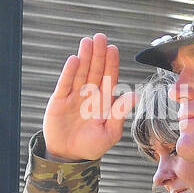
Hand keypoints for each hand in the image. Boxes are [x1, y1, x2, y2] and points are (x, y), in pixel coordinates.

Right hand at [42, 33, 135, 161]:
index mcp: (105, 102)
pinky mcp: (59, 100)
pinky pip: (65, 83)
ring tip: (87, 41)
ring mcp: (74, 96)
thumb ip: (119, 113)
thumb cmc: (92, 145)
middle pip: (95, 70)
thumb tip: (134, 95)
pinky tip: (74, 59)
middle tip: (100, 36)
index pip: (109, 79)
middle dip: (98, 54)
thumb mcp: (110, 132)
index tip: (113, 49)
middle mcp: (90, 95)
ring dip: (84, 57)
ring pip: (80, 73)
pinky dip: (69, 72)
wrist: (69, 156)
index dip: (111, 64)